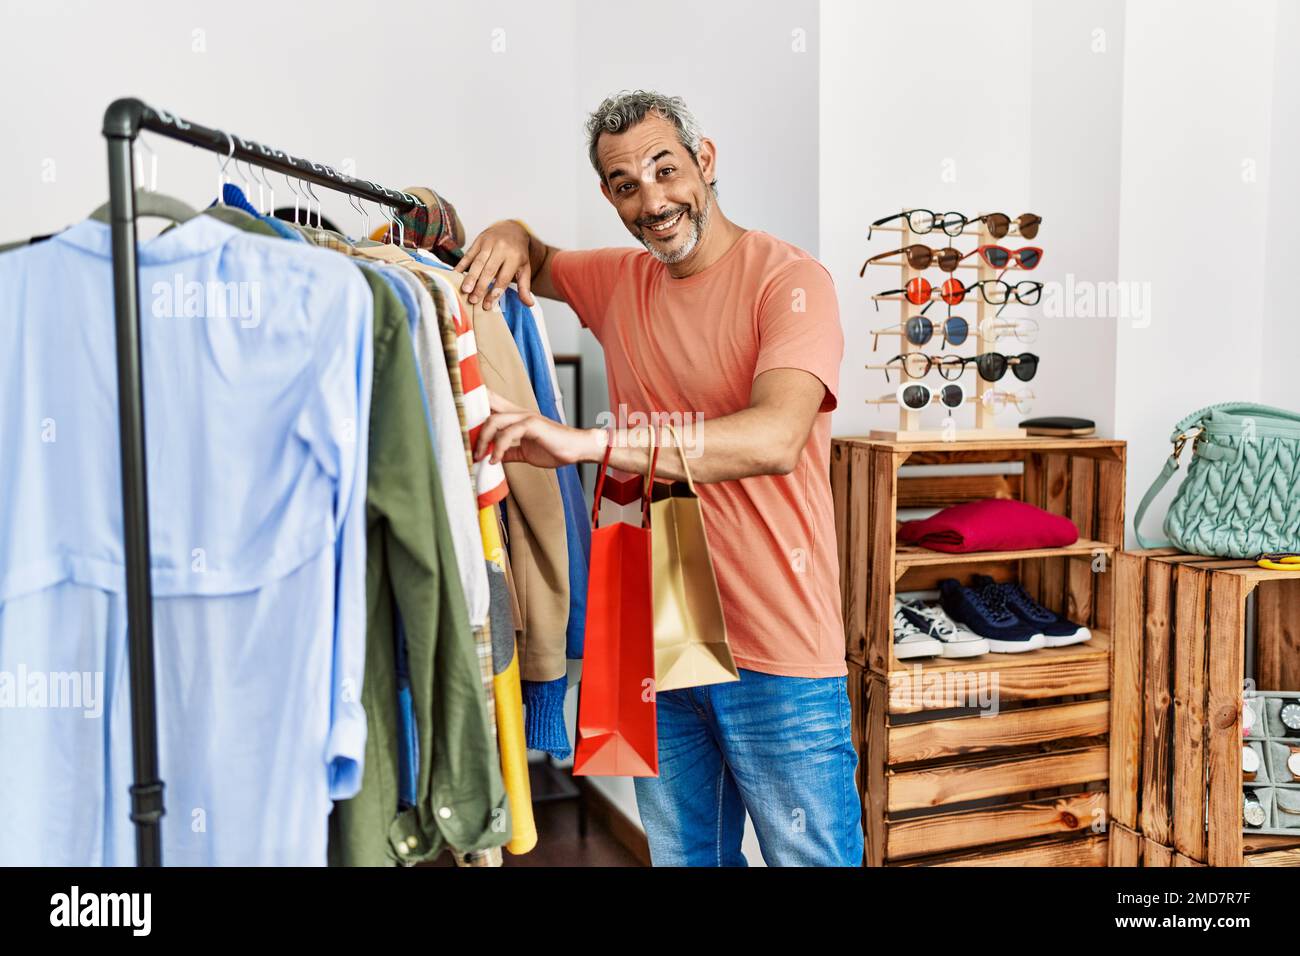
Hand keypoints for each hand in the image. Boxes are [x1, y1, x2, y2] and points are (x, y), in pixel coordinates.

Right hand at [453, 220, 534, 308]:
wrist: (512, 228)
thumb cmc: (518, 253)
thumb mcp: (525, 268)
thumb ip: (525, 287)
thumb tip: (529, 304)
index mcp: (515, 257)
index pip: (504, 278)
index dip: (495, 292)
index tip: (487, 305)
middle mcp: (502, 249)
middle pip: (489, 270)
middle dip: (481, 286)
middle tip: (473, 300)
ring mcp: (489, 243)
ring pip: (478, 262)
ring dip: (470, 277)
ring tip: (465, 290)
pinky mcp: (479, 240)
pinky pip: (469, 254)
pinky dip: (462, 265)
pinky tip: (456, 275)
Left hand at [475, 391, 603, 468]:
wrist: (577, 449)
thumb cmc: (554, 449)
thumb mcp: (525, 452)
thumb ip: (509, 452)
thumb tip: (494, 459)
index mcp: (515, 416)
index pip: (491, 400)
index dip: (474, 397)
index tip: (458, 407)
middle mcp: (518, 411)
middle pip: (486, 402)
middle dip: (470, 416)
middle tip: (463, 442)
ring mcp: (525, 417)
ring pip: (494, 420)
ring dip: (482, 440)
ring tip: (479, 457)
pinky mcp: (533, 425)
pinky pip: (508, 434)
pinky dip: (499, 449)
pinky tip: (496, 461)